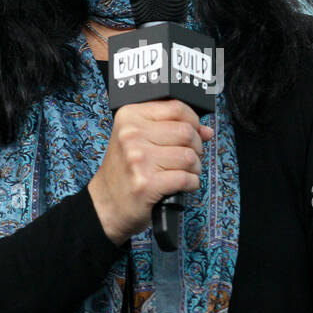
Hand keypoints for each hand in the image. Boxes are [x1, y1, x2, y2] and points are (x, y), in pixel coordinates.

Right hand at [88, 99, 214, 245]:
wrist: (106, 204)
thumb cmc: (125, 171)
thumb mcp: (140, 140)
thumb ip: (173, 129)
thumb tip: (206, 130)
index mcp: (129, 117)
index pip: (176, 108)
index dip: (193, 121)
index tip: (194, 131)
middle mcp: (131, 135)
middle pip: (187, 132)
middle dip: (196, 147)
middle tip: (187, 157)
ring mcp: (138, 159)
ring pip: (189, 156)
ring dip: (195, 168)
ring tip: (183, 172)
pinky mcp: (147, 183)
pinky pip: (187, 178)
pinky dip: (191, 184)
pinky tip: (181, 185)